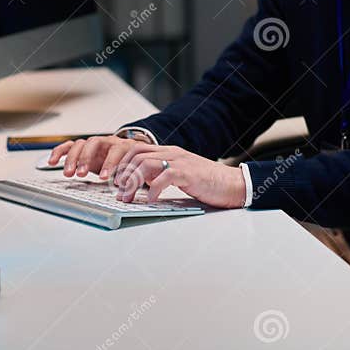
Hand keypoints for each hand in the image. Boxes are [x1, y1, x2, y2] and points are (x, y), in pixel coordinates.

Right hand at [47, 135, 148, 178]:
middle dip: (86, 159)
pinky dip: (59, 152)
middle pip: (93, 144)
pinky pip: (69, 146)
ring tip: (69, 174)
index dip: (110, 164)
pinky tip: (52, 162)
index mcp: (122, 146)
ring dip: (73, 159)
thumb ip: (133, 178)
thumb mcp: (136, 169)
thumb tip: (131, 191)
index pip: (115, 151)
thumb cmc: (133, 163)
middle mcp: (106, 142)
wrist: (131, 152)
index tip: (105, 177)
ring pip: (80, 145)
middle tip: (82, 174)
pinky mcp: (83, 148)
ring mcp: (93, 144)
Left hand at [113, 143, 245, 208]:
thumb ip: (161, 174)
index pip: (136, 149)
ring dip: (132, 182)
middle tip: (118, 193)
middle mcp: (172, 153)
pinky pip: (164, 177)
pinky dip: (153, 189)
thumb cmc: (209, 182)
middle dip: (123, 174)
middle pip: (136, 156)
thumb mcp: (180, 175)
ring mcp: (180, 162)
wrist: (234, 184)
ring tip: (128, 198)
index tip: (115, 180)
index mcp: (169, 152)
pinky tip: (151, 200)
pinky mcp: (189, 174)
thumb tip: (141, 183)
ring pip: (145, 164)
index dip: (121, 163)